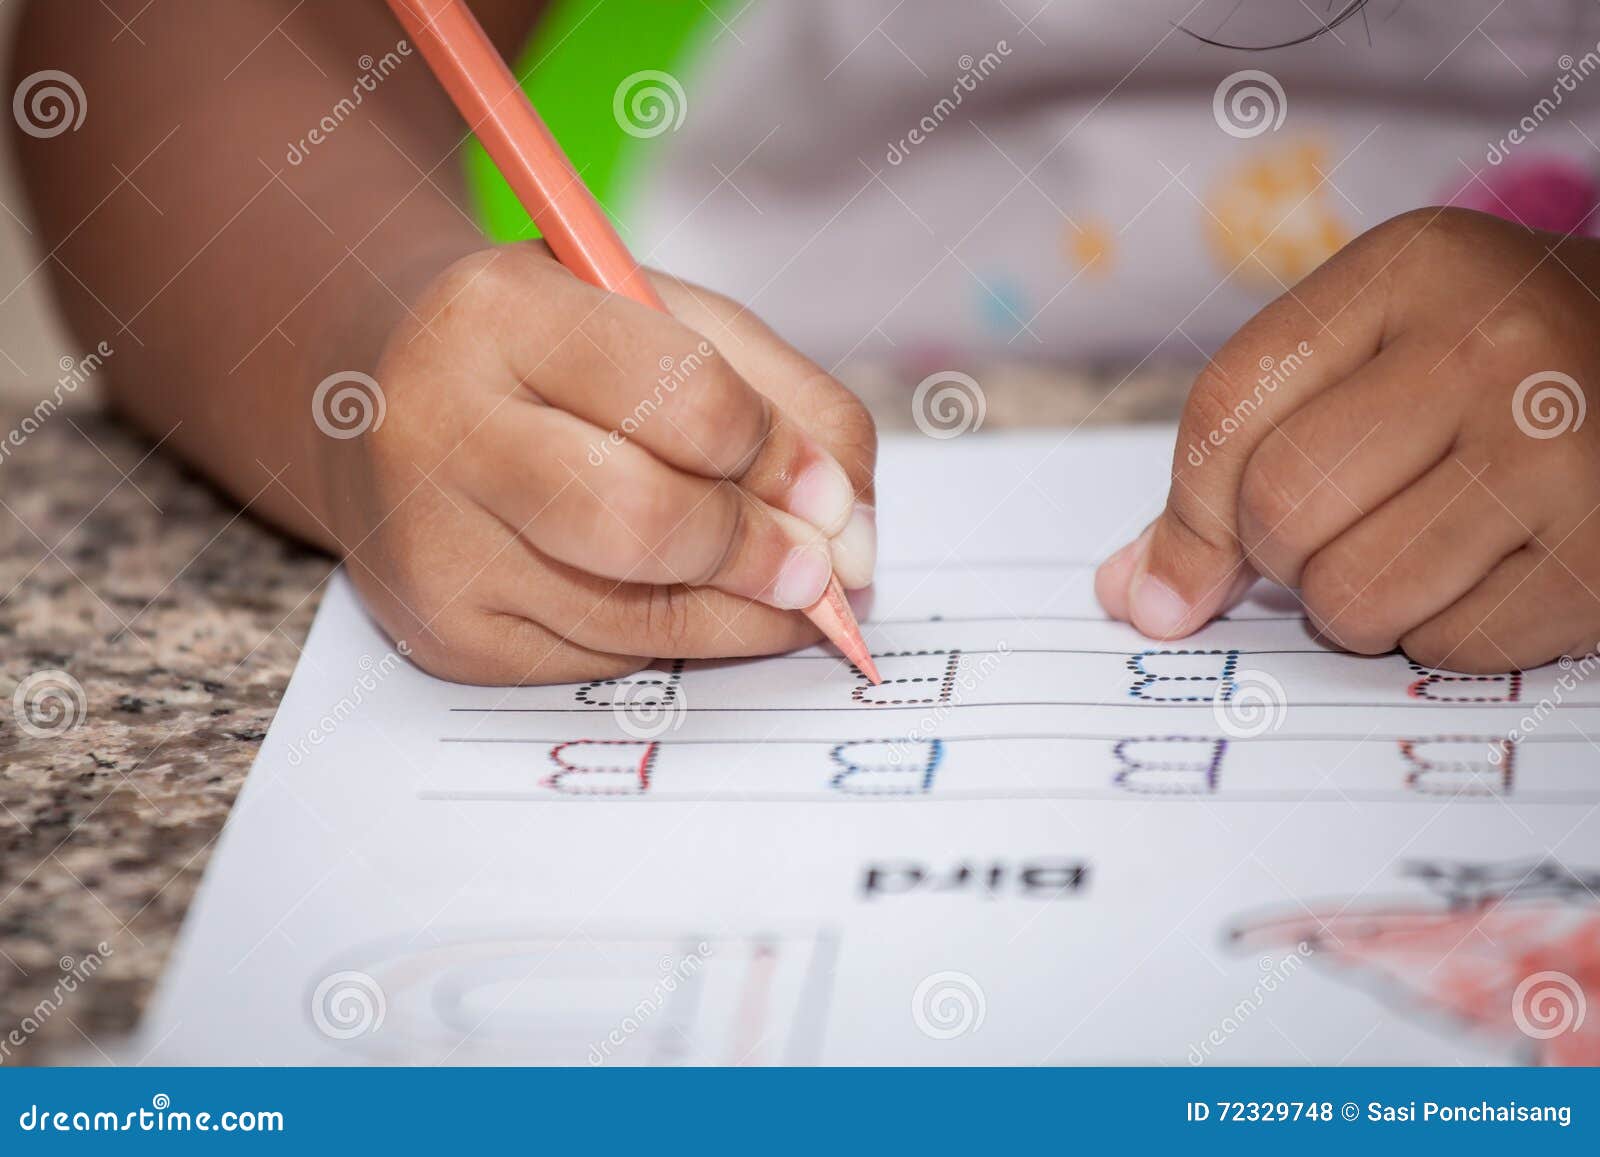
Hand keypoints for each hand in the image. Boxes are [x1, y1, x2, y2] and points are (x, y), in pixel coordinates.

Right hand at [318, 242, 876, 683]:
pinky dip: (672, 638)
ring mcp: (431, 545)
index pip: (684, 400)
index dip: (783, 460)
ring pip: (632, 617)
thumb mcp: (665, 318)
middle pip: (645, 524)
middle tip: (819, 571)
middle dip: (759, 556)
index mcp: (498, 311)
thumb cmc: (551, 348)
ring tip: (777, 586)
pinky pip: (601, 662)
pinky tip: (678, 595)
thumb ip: (782, 399)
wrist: (375, 396)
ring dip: (738, 614)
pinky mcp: (444, 635)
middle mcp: (440, 429)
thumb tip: (852, 533)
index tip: (832, 497)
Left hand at [1096, 207, 1599, 672]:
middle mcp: (1491, 346)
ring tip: (1425, 544)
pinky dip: (1445, 631)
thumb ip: (1236, 460)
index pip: (1228, 409)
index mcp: (1412, 269)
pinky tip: (1495, 568)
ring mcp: (1562, 452)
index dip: (1188, 514)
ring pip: (1350, 596)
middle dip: (1281, 555)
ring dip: (1360, 601)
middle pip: (1279, 508)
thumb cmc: (1501, 373)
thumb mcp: (1372, 356)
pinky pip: (1444, 646)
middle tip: (1343, 531)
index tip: (1176, 583)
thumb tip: (1131, 594)